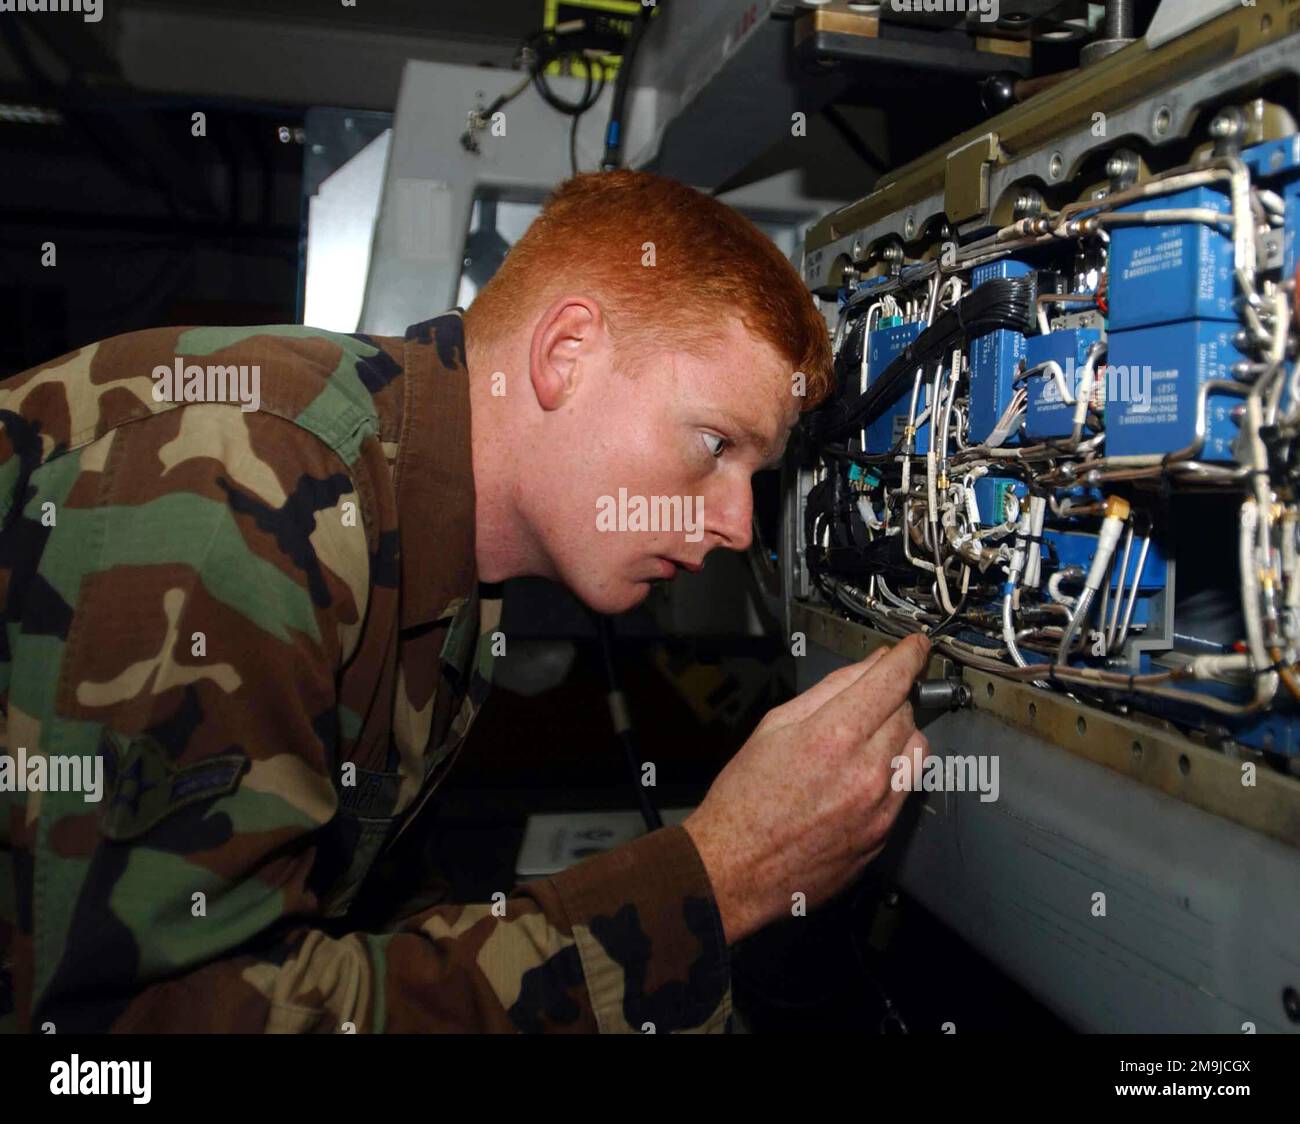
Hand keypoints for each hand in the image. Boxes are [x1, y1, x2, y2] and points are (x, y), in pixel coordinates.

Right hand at [683, 633, 931, 944]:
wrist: (735, 868)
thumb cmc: (744, 800)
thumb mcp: (774, 726)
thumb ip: (829, 691)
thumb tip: (867, 668)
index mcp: (833, 737)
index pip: (891, 680)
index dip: (908, 655)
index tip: (915, 646)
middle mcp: (865, 773)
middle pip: (907, 713)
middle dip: (890, 699)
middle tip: (862, 704)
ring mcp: (880, 809)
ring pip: (917, 751)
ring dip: (899, 736)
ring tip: (863, 743)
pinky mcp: (884, 836)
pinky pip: (906, 789)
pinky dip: (892, 774)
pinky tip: (857, 779)